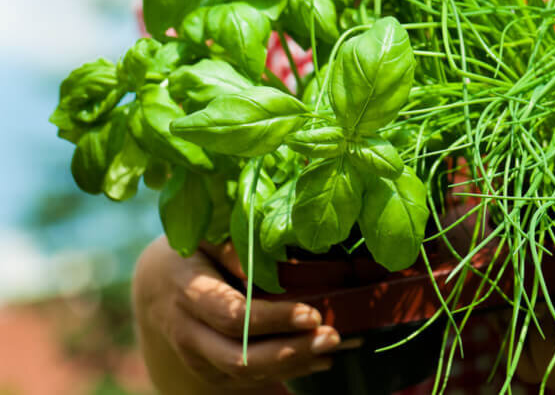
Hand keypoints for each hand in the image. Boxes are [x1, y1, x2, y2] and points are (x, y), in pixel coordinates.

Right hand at [132, 236, 359, 393]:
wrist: (159, 284)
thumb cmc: (195, 252)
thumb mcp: (210, 238)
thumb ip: (237, 249)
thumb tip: (274, 265)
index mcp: (189, 293)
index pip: (233, 317)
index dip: (274, 320)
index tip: (312, 314)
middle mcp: (188, 333)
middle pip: (238, 357)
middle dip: (290, 352)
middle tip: (332, 336)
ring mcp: (196, 357)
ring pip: (244, 375)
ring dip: (292, 365)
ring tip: (332, 348)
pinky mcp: (207, 371)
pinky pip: (246, 381)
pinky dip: (284, 373)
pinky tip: (317, 360)